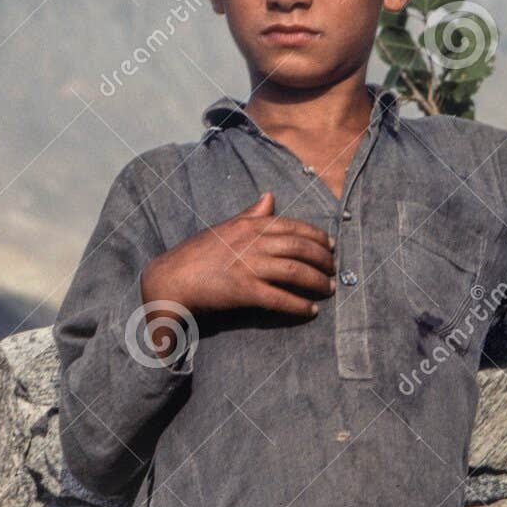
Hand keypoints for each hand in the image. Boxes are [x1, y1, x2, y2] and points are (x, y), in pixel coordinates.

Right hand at [140, 191, 336, 326]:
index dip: (317, 236)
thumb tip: (270, 196)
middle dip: (323, 258)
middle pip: (300, 248)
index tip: (331, 244)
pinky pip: (280, 298)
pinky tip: (311, 310)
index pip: (293, 226)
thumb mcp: (225, 226)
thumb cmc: (197, 253)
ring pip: (295, 271)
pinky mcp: (244, 291)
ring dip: (317, 281)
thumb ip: (250, 213)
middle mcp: (252, 243)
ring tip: (330, 288)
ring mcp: (249, 267)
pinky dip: (299, 305)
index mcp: (249, 226)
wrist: (171, 278)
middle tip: (335, 268)